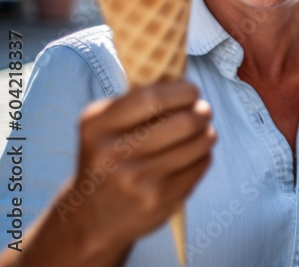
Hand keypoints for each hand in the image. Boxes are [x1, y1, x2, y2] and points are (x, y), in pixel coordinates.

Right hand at [61, 80, 215, 255]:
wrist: (91, 219)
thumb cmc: (106, 159)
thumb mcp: (103, 127)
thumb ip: (136, 102)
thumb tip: (183, 78)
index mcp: (96, 126)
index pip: (152, 98)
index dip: (182, 91)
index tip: (192, 91)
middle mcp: (113, 154)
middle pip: (182, 122)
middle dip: (202, 111)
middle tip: (203, 111)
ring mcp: (137, 180)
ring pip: (197, 144)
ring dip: (207, 133)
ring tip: (203, 131)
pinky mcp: (159, 200)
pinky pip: (199, 167)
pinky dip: (204, 156)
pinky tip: (195, 155)